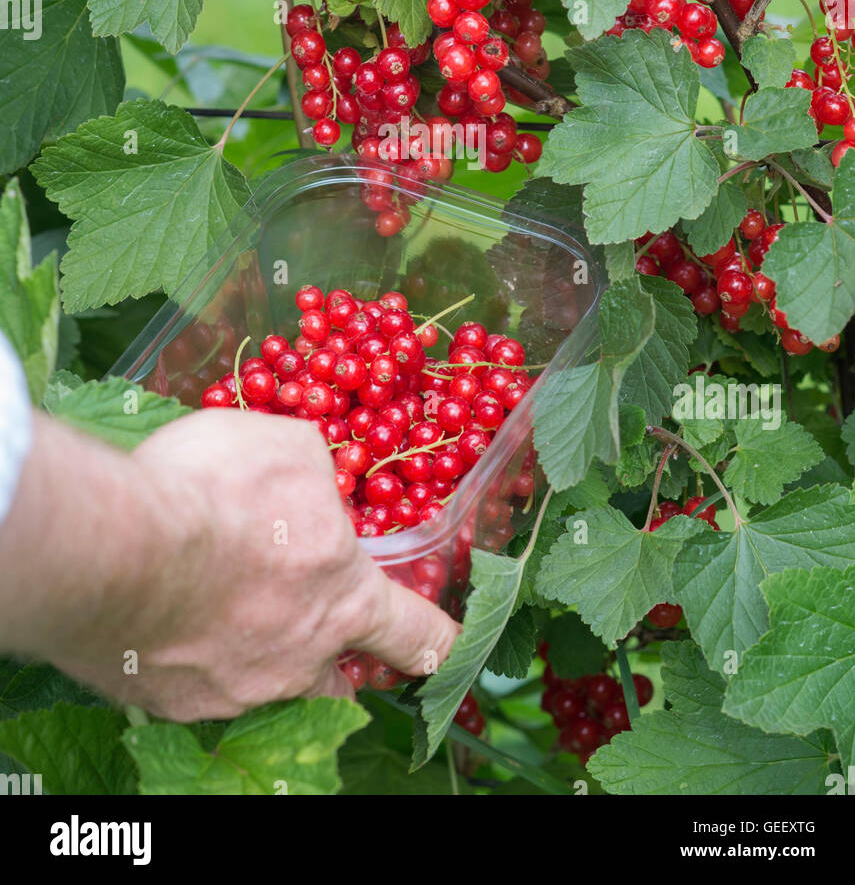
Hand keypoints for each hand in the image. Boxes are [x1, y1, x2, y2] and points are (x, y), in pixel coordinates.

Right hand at [0, 412, 458, 720]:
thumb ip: (314, 472)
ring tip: (217, 605)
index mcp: (344, 598)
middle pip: (337, 681)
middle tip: (309, 626)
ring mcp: (233, 692)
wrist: (113, 549)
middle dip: (335, 660)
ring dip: (253, 651)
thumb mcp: (290, 447)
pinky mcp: (170, 704)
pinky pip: (192, 682)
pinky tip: (161, 613)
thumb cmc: (216, 489)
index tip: (445, 646)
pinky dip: (187, 653)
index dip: (437, 640)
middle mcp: (298, 659)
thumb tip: (313, 482)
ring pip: (261, 684)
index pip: (416, 634)